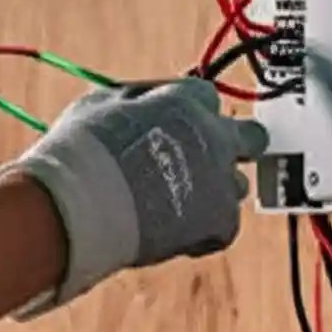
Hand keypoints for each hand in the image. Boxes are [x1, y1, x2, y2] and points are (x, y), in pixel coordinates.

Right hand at [0, 78, 268, 319]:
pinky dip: (203, 232)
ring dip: (214, 193)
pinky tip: (170, 233)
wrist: (81, 205)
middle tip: (206, 162)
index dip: (191, 114)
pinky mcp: (222, 221)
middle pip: (250, 136)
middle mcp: (214, 135)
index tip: (178, 129)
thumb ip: (138, 101)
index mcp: (186, 100)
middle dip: (235, 146)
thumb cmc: (81, 153)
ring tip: (173, 206)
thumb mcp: (102, 104)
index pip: (207, 97)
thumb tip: (146, 103)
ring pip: (237, 185)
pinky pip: (225, 226)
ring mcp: (222, 178)